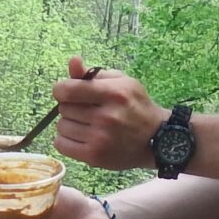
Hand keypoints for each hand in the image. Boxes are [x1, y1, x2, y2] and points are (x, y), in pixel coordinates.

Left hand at [51, 54, 164, 172]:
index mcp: (113, 94)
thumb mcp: (121, 82)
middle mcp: (106, 117)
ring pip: (61, 127)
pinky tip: (81, 137)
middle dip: (71, 107)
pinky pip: (61, 145)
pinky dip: (66, 141)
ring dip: (70, 124)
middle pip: (63, 109)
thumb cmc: (136, 106)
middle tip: (87, 111)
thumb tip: (73, 61)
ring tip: (87, 125)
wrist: (157, 139)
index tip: (68, 93)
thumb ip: (93, 73)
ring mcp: (100, 139)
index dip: (62, 90)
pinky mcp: (95, 157)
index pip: (67, 90)